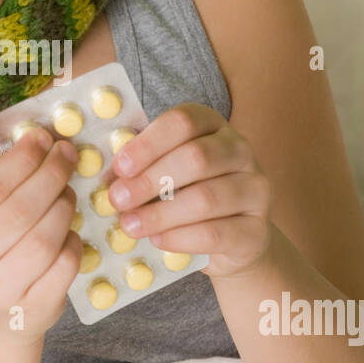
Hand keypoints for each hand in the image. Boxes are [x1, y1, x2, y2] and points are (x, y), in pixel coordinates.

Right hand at [0, 126, 82, 340]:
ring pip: (46, 237)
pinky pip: (65, 264)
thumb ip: (3, 179)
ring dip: (64, 207)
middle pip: (22, 208)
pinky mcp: (31, 308)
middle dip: (52, 175)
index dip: (24, 158)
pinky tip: (67, 232)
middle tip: (66, 157)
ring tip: (66, 195)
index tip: (45, 138)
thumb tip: (45, 140)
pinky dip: (73, 241)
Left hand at [106, 102, 272, 279]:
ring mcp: (255, 189)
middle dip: (150, 180)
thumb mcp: (166, 172)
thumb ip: (141, 166)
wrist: (234, 241)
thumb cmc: (187, 196)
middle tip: (117, 199)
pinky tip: (157, 241)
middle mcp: (241, 150)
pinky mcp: (257, 230)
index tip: (119, 166)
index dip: (148, 143)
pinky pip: (216, 233)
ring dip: (160, 213)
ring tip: (129, 225)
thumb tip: (106, 176)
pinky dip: (180, 238)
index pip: (183, 122)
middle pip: (196, 158)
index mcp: (213, 125)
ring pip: (206, 198)